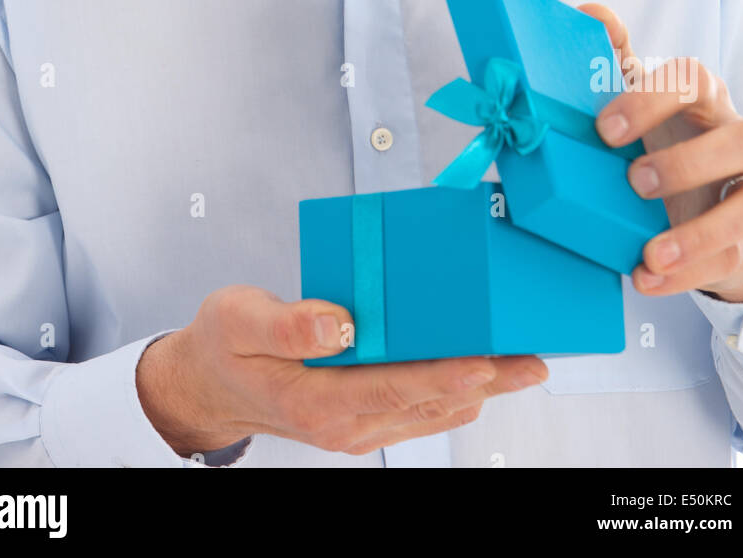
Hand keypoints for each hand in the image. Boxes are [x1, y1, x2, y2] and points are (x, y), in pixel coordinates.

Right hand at [135, 284, 548, 456]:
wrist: (209, 382)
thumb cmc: (225, 342)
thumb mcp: (239, 317)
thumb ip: (288, 321)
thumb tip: (340, 320)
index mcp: (316, 398)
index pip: (393, 387)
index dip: (444, 375)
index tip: (487, 362)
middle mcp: (344, 421)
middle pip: (427, 403)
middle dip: (485, 381)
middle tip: (533, 359)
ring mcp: (357, 426)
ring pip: (431, 411)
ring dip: (478, 388)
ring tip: (522, 361)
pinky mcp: (363, 417)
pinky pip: (418, 409)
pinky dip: (453, 391)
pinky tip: (481, 371)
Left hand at [579, 4, 742, 304]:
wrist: (685, 197)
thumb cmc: (652, 135)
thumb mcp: (628, 97)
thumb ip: (610, 58)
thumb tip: (592, 14)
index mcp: (699, 95)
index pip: (691, 78)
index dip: (651, 100)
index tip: (603, 129)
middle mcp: (731, 136)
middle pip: (742, 136)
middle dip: (689, 162)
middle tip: (634, 182)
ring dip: (699, 231)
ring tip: (650, 251)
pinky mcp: (742, 238)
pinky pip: (731, 255)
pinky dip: (688, 272)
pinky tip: (647, 277)